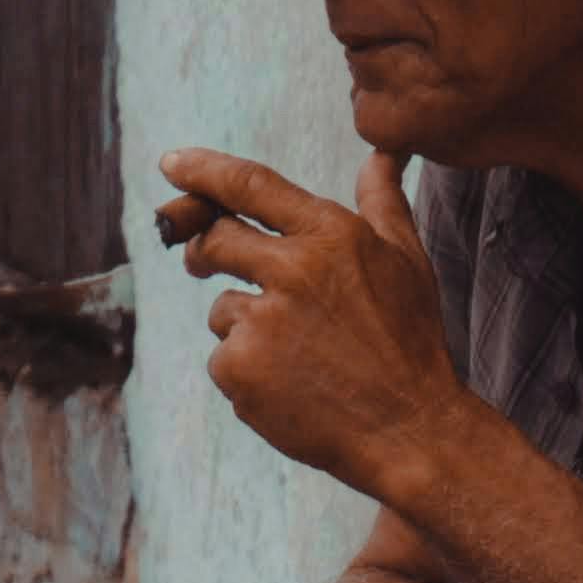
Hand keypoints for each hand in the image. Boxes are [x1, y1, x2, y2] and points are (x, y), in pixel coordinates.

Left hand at [162, 146, 478, 502]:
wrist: (409, 429)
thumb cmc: (411, 343)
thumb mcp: (408, 261)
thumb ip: (383, 202)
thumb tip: (381, 152)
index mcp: (332, 236)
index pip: (251, 186)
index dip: (204, 170)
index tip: (171, 163)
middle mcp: (293, 270)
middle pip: (216, 240)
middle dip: (202, 249)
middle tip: (199, 260)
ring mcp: (262, 321)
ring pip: (222, 310)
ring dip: (245, 329)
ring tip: (298, 360)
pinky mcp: (240, 368)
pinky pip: (223, 359)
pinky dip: (247, 374)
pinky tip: (289, 390)